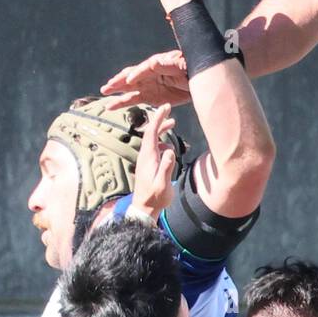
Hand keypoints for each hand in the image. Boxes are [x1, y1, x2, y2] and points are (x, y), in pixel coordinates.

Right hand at [101, 49, 190, 107]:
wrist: (199, 81)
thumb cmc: (192, 67)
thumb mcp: (183, 63)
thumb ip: (169, 63)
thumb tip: (153, 63)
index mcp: (157, 63)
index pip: (144, 68)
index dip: (137, 74)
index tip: (130, 82)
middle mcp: (148, 74)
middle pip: (130, 76)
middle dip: (119, 81)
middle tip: (107, 87)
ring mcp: (148, 86)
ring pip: (128, 89)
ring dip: (116, 91)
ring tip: (104, 93)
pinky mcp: (150, 97)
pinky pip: (133, 100)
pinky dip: (122, 102)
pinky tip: (111, 105)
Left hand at [131, 102, 177, 218]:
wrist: (144, 209)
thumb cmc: (155, 198)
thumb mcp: (163, 184)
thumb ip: (166, 167)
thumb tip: (170, 151)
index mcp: (148, 157)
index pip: (151, 132)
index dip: (158, 118)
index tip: (165, 108)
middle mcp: (145, 156)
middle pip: (150, 132)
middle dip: (159, 119)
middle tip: (168, 109)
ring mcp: (145, 160)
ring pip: (152, 139)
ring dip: (161, 129)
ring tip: (172, 123)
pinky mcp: (148, 165)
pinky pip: (154, 148)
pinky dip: (161, 141)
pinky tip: (169, 147)